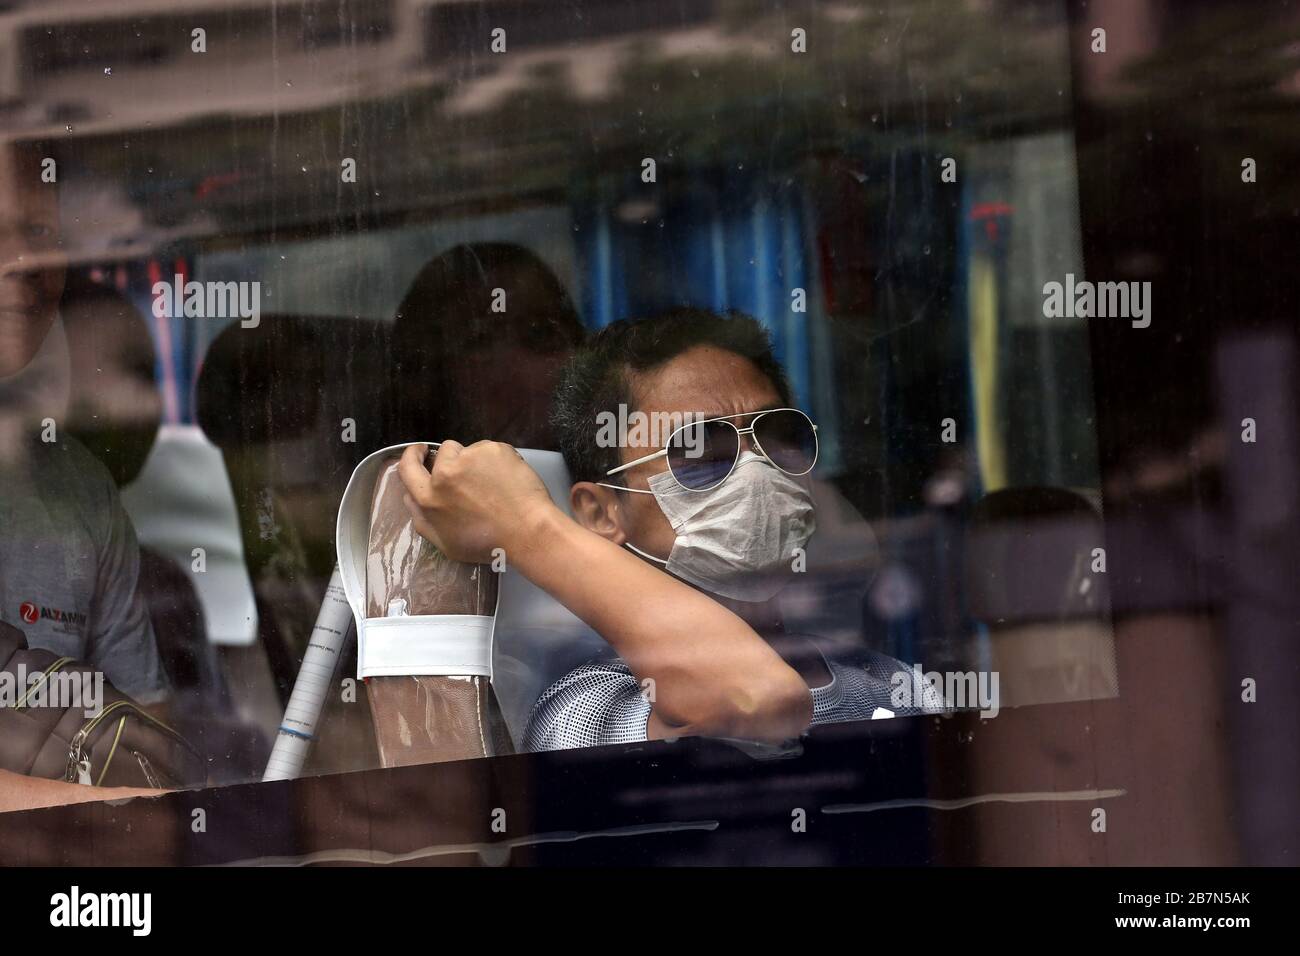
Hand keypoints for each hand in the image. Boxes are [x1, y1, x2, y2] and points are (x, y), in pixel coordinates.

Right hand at [397, 440, 556, 563]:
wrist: (527, 531)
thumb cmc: (487, 544)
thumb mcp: (445, 545)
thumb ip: (423, 520)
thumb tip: (410, 498)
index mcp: (429, 497)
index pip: (407, 467)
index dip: (412, 456)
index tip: (420, 453)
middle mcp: (445, 473)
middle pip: (441, 453)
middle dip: (450, 459)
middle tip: (467, 472)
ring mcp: (470, 457)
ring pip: (467, 449)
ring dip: (474, 460)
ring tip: (492, 481)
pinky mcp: (493, 449)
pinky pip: (489, 449)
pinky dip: (496, 460)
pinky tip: (507, 478)